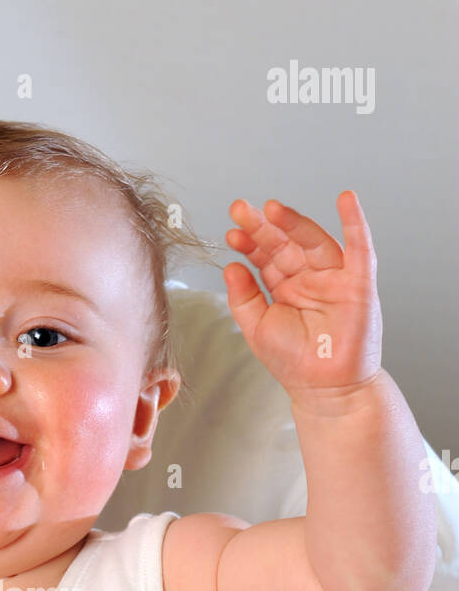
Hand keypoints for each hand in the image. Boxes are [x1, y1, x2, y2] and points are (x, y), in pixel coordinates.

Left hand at [223, 190, 382, 401]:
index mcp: (286, 288)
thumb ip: (243, 297)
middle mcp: (309, 279)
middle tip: (241, 210)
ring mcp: (333, 279)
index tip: (231, 233)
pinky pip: (360, 248)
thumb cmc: (294, 363)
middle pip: (285, 244)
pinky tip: (346, 200)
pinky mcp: (358, 284)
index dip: (249, 243)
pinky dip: (355, 223)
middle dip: (263, 227)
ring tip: (272, 209)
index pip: (266, 257)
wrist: (326, 390)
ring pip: (313, 242)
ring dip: (294, 223)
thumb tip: (230, 266)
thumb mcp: (257, 328)